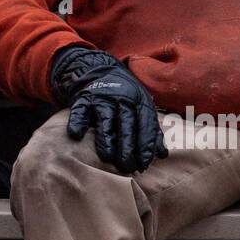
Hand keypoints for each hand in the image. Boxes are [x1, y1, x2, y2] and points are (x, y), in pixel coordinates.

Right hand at [49, 46, 168, 172]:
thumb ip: (152, 130)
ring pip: (105, 119)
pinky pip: (80, 111)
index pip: (145, 124)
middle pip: (126, 124)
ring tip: (107, 158)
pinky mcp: (83, 98)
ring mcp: (102, 97)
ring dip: (106, 139)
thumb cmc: (125, 98)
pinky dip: (78, 122)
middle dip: (127, 147)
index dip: (146, 145)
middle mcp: (122, 98)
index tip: (144, 163)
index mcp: (140, 101)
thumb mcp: (142, 108)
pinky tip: (77, 135)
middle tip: (127, 167)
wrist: (99, 71)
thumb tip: (162, 155)